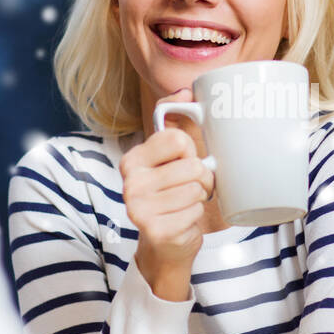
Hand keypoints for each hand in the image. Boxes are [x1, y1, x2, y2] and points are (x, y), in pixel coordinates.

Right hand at [120, 89, 215, 300]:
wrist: (167, 243)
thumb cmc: (174, 193)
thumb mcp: (172, 155)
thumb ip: (174, 117)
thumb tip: (186, 90)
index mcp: (133, 159)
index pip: (178, 139)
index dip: (191, 151)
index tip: (184, 162)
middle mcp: (130, 182)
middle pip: (192, 166)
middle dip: (202, 178)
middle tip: (192, 188)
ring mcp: (139, 208)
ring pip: (196, 189)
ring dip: (200, 198)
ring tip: (188, 204)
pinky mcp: (154, 230)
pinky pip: (195, 212)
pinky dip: (196, 216)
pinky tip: (184, 220)